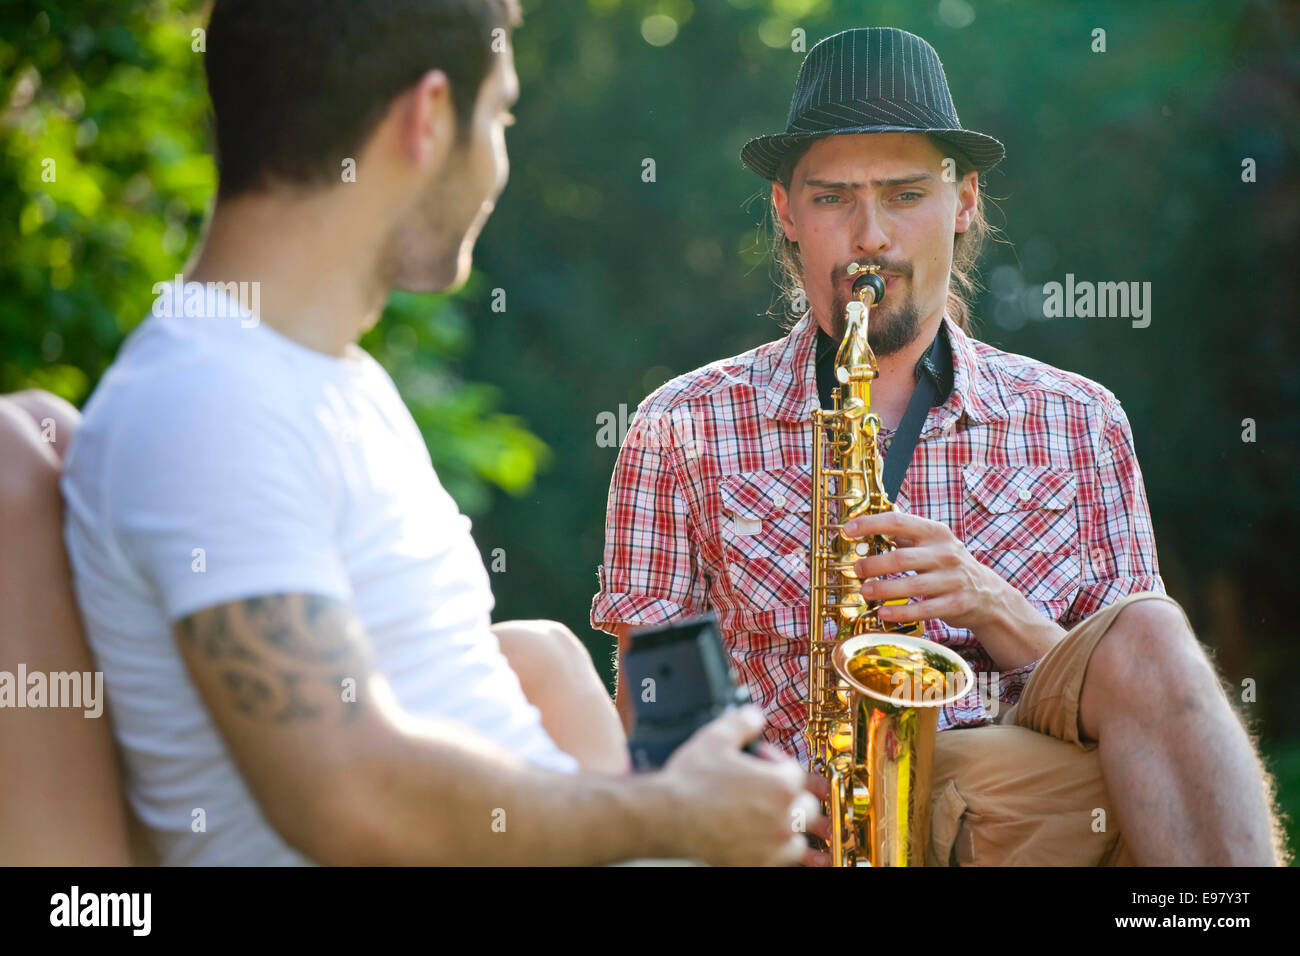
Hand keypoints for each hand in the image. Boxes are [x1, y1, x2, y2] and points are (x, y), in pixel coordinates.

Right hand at [659, 706, 825, 865]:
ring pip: (799, 840)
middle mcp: (782, 818)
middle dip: (792, 797)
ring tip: (774, 823)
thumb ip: (743, 722)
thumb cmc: (690, 781)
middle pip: (808, 808)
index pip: (797, 773)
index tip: (762, 763)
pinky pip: (781, 863)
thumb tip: (755, 715)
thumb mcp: (716, 738)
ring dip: (791, 830)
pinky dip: (778, 854)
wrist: (666, 817)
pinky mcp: (756, 864)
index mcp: (780, 785)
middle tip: (771, 792)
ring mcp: (771, 845)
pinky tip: (768, 847)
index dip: (778, 764)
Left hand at [842, 511, 1011, 634]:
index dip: (870, 524)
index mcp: (936, 532)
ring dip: (883, 589)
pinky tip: (883, 612)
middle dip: (874, 564)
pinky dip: (901, 612)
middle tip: (856, 569)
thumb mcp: (932, 543)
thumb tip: (865, 528)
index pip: (898, 521)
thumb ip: (905, 535)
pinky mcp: (955, 604)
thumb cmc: (948, 565)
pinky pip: (923, 609)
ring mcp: (953, 579)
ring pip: (912, 585)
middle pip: (902, 557)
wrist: (987, 594)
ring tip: (865, 590)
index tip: (847, 530)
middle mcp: (946, 554)